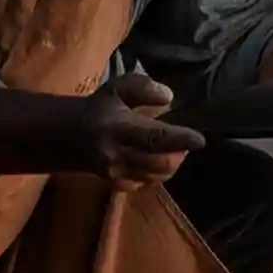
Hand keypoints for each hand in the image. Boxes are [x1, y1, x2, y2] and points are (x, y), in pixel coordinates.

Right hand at [80, 74, 206, 191]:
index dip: (179, 139)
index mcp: (117, 128)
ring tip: (174, 148)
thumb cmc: (103, 108)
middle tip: (186, 142)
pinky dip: (159, 173)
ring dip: (172, 163)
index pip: (153, 137)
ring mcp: (116, 174)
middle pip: (159, 163)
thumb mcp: (118, 87)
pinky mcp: (118, 185)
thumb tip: (168, 98)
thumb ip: (143, 87)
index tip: (199, 139)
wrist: (72, 136)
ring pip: (157, 176)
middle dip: (179, 154)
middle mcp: (116, 155)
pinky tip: (157, 159)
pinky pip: (148, 183)